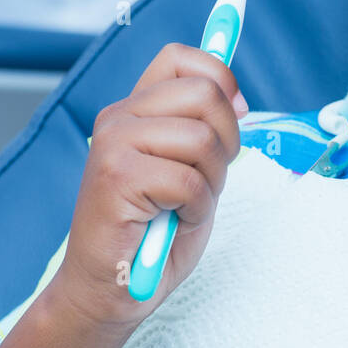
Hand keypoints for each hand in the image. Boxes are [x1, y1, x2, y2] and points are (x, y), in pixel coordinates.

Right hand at [54, 42, 247, 333]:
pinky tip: (173, 220)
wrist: (109, 289)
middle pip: (205, 93)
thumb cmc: (153, 233)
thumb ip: (206, 129)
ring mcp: (113, 144)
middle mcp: (119, 117)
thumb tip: (238, 97)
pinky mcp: (115, 177)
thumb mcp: (191, 169)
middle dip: (227, 140)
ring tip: (185, 204)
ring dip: (211, 180)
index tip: (236, 111)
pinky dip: (196, 208)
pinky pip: (189, 180)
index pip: (181, 57)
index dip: (220, 77)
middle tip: (207, 178)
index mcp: (135, 109)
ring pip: (202, 138)